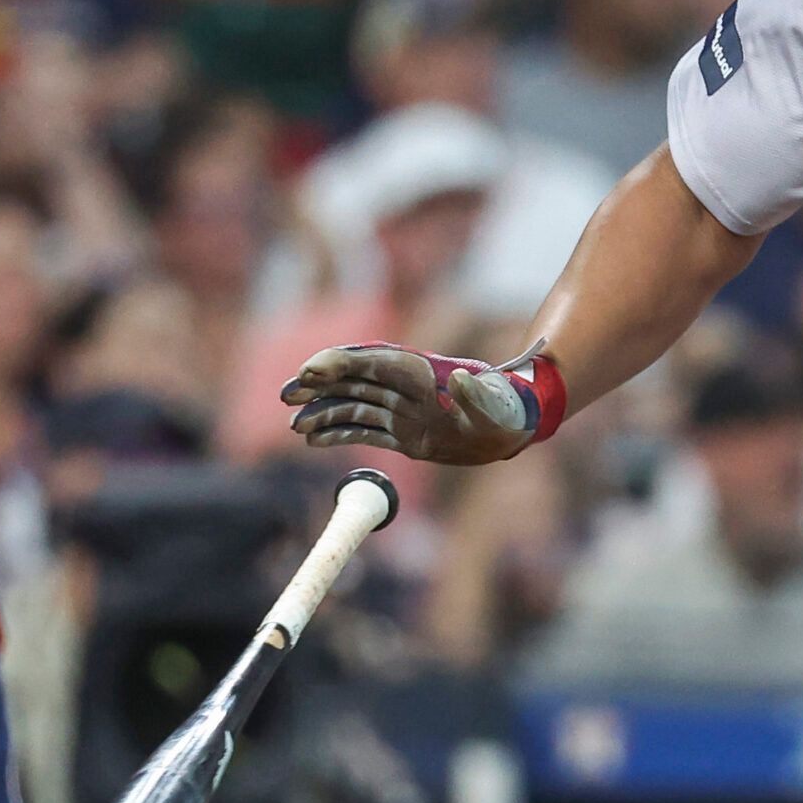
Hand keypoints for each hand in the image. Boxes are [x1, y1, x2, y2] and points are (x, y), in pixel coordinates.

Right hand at [284, 344, 563, 464]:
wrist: (514, 426)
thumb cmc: (506, 409)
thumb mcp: (495, 403)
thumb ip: (474, 395)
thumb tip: (457, 381)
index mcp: (418, 372)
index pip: (369, 362)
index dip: (337, 363)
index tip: (309, 371)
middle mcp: (404, 388)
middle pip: (351, 382)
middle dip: (318, 387)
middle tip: (287, 396)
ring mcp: (401, 411)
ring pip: (352, 407)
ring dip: (322, 415)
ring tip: (295, 427)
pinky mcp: (404, 435)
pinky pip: (364, 431)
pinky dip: (338, 434)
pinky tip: (313, 440)